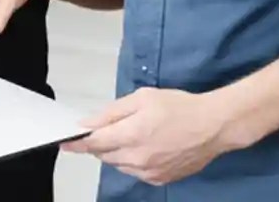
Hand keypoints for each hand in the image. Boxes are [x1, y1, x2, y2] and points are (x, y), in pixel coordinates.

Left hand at [62, 87, 233, 186]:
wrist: (214, 126)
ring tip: (132, 135)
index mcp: (131, 135)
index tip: (64, 142)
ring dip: (116, 153)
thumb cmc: (178, 106)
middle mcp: (137, 158)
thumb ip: (112, 112)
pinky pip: (135, 172)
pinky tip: (145, 147)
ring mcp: (149, 172)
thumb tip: (87, 123)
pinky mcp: (160, 180)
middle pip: (104, 155)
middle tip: (107, 130)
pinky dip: (132, 161)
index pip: (94, 143)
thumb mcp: (142, 98)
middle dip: (100, 144)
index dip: (77, 142)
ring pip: (119, 165)